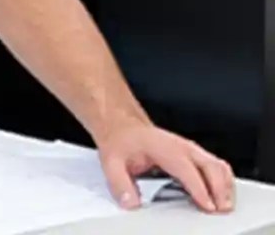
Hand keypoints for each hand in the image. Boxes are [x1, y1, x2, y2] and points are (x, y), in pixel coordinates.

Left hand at [97, 122, 233, 212]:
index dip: (199, 189)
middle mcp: (182, 147)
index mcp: (164, 148)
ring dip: (225, 185)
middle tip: (220, 210)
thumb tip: (130, 202)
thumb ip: (120, 184)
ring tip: (224, 205)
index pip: (188, 170)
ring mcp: (190, 149)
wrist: (124, 126)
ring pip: (218, 165)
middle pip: (210, 166)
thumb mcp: (111, 161)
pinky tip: (220, 194)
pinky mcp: (194, 154)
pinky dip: (223, 180)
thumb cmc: (122, 141)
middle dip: (220, 189)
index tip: (206, 205)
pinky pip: (216, 166)